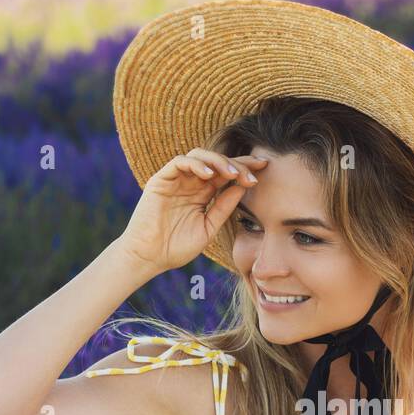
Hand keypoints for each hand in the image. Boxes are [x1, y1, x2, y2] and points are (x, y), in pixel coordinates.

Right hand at [117, 148, 269, 274]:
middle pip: (216, 162)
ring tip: (232, 173)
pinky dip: (196, 165)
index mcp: (203, 194)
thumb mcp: (208, 227)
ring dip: (218, 161)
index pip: (226, 174)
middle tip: (253, 171)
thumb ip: (224, 207)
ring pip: (199, 156)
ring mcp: (176, 180)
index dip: (244, 168)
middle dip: (237, 163)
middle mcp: (190, 183)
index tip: (264, 168)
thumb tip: (243, 188)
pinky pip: (179, 162)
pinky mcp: (161, 180)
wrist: (149, 258)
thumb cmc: (176, 247)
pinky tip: (209, 176)